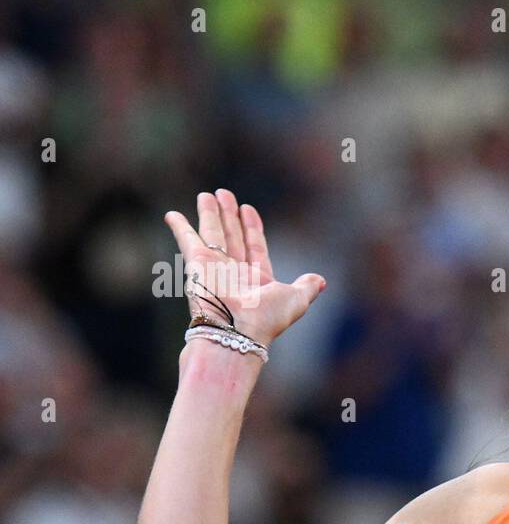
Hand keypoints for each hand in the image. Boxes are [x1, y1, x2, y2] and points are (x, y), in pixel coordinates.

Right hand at [165, 189, 326, 347]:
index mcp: (257, 279)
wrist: (237, 330)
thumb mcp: (296, 300)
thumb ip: (307, 287)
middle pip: (232, 236)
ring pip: (212, 233)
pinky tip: (173, 214)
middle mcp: (234, 272)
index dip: (252, 227)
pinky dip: (180, 227)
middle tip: (224, 193)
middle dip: (229, 215)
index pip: (254, 246)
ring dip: (210, 214)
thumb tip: (321, 281)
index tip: (248, 209)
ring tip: (207, 194)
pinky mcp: (196, 264)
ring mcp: (214, 268)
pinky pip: (187, 240)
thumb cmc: (267, 318)